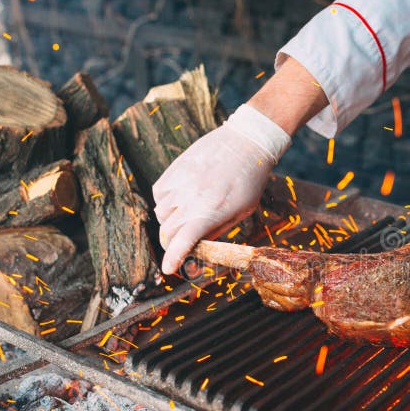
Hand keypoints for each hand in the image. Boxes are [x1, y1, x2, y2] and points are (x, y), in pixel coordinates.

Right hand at [153, 104, 290, 273]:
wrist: (246, 141)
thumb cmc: (250, 180)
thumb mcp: (242, 210)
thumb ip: (218, 229)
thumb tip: (199, 246)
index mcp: (210, 212)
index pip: (183, 242)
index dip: (172, 258)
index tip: (168, 269)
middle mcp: (191, 199)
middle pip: (168, 231)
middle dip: (172, 242)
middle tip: (182, 242)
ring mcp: (180, 182)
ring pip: (161, 213)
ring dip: (170, 220)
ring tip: (187, 214)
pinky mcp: (175, 168)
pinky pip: (158, 193)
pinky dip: (165, 201)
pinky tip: (180, 198)